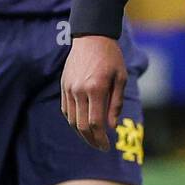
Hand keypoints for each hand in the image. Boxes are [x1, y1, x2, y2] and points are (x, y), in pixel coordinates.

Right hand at [61, 35, 127, 150]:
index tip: (107, 147)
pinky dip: (74, 121)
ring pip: (72, 120)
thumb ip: (116, 103)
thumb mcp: (120, 78)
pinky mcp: (64, 86)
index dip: (101, 139)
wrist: (91, 37)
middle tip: (100, 147)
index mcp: (95, 89)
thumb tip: (111, 126)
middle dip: (91, 140)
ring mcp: (69, 89)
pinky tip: (83, 125)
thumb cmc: (111, 57)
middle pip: (82, 126)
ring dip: (82, 133)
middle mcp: (79, 91)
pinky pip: (67, 110)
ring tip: (93, 139)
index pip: (96, 123)